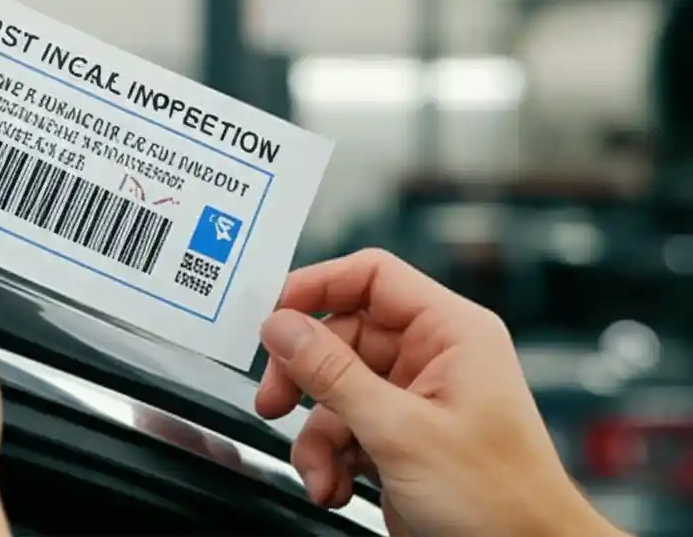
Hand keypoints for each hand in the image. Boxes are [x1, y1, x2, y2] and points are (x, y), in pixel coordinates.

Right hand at [256, 249, 623, 536]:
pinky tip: (334, 486)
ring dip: (316, 434)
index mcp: (451, 332)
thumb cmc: (501, 499)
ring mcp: (414, 398)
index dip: (318, 286)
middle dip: (304, 377)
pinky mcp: (398, 437)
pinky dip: (328, 458)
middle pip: (340, 336)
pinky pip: (342, 428)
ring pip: (334, 389)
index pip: (372, 277)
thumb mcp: (400, 431)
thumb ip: (333, 374)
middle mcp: (432, 356)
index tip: (274, 315)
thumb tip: (282, 327)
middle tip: (275, 400)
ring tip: (319, 470)